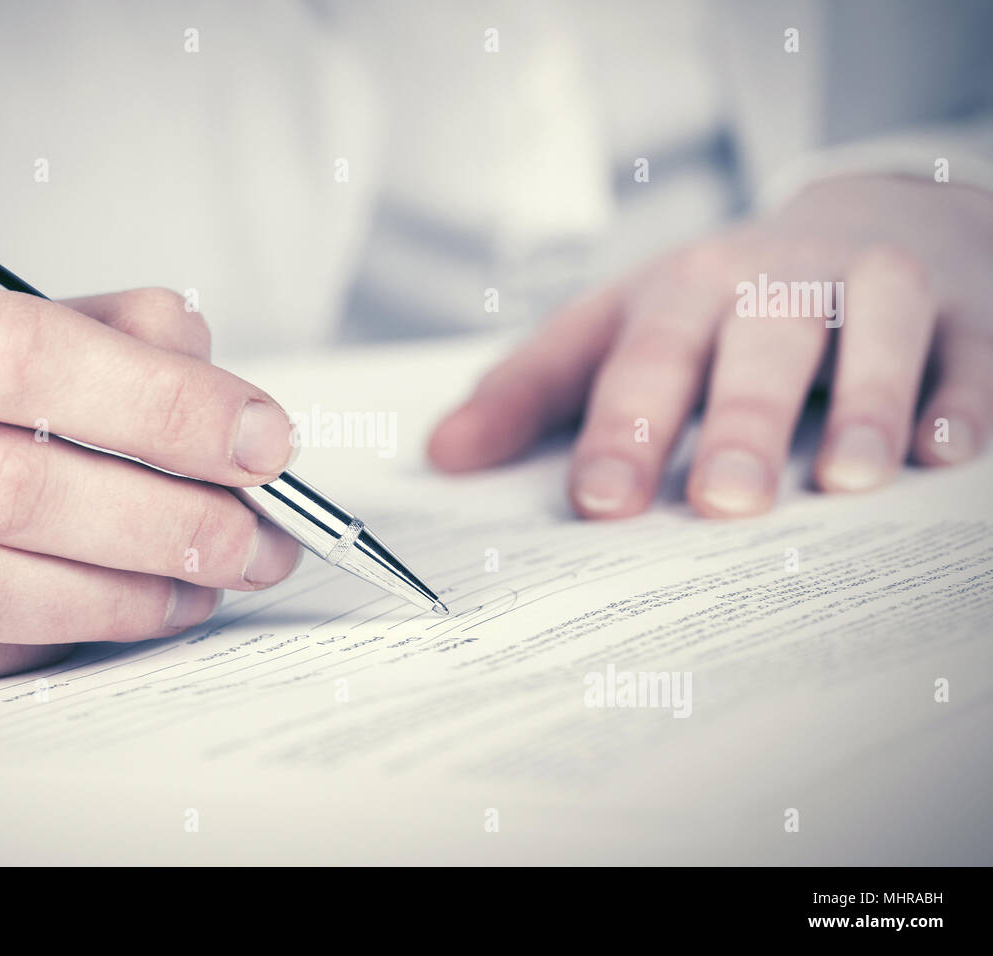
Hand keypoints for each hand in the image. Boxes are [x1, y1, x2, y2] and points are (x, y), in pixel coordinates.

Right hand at [0, 244, 300, 688]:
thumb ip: (72, 323)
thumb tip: (202, 359)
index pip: (24, 356)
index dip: (163, 407)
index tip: (260, 439)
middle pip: (10, 487)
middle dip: (166, 520)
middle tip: (256, 535)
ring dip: (118, 596)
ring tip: (201, 585)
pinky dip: (40, 642)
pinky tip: (106, 618)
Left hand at [429, 175, 992, 516]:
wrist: (861, 223)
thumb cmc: (719, 302)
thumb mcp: (617, 330)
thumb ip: (532, 394)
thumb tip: (443, 459)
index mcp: (682, 293)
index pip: (644, 358)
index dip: (619, 428)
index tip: (599, 503)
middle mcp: (775, 281)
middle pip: (754, 344)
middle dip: (738, 420)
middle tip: (721, 500)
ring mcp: (872, 287)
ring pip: (871, 333)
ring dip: (861, 405)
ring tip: (846, 481)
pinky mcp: (961, 309)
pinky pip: (969, 349)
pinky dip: (960, 396)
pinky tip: (943, 452)